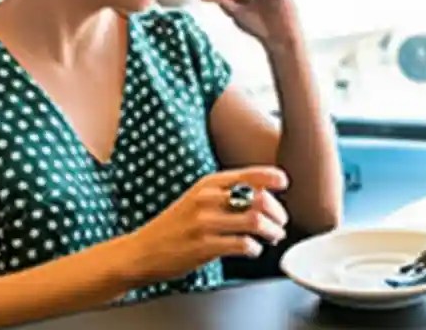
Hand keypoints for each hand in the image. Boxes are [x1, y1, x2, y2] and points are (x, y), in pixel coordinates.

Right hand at [120, 166, 289, 284]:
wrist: (141, 251)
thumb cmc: (175, 226)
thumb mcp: (198, 198)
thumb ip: (227, 193)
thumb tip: (265, 194)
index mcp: (208, 183)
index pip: (250, 174)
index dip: (273, 178)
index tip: (285, 184)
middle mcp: (207, 199)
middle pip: (259, 199)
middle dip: (278, 213)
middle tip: (280, 223)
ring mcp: (204, 223)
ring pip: (255, 221)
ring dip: (272, 231)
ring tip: (273, 236)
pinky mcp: (203, 246)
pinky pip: (242, 245)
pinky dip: (255, 248)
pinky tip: (253, 250)